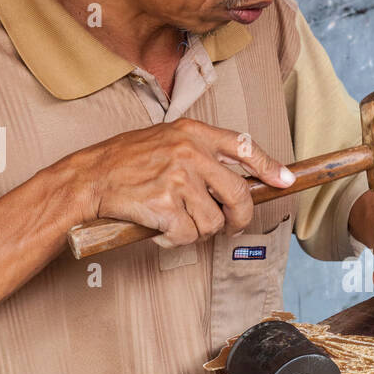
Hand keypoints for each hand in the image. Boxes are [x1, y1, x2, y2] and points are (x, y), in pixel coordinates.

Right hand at [75, 118, 295, 246]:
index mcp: (193, 133)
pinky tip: (159, 230)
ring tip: (175, 221)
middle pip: (238, 195)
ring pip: (213, 222)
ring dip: (198, 231)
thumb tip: (238, 181)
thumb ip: (200, 154)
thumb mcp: (166, 141)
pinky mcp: (165, 205)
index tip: (284, 180)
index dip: (269, 166)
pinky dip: (175, 241)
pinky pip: (188, 236)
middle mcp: (189, 152)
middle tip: (230, 226)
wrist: (89, 178)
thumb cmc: (126, 162)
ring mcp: (177, 178)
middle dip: (239, 218)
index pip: (244, 147)